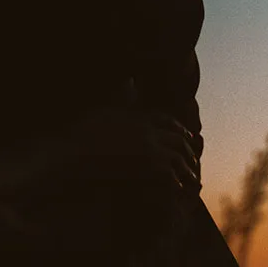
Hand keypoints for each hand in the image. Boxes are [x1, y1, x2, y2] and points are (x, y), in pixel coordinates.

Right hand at [68, 108, 200, 194]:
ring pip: (178, 157)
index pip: (167, 120)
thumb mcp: (103, 106)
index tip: (186, 133)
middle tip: (193, 156)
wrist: (74, 151)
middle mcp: (149, 130)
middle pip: (178, 139)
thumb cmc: (81, 129)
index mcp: (139, 115)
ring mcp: (150, 149)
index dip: (179, 127)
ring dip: (187, 168)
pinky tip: (177, 187)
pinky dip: (176, 181)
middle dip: (187, 148)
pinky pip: (171, 174)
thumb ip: (121, 95)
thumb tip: (130, 79)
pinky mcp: (147, 167)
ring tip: (191, 176)